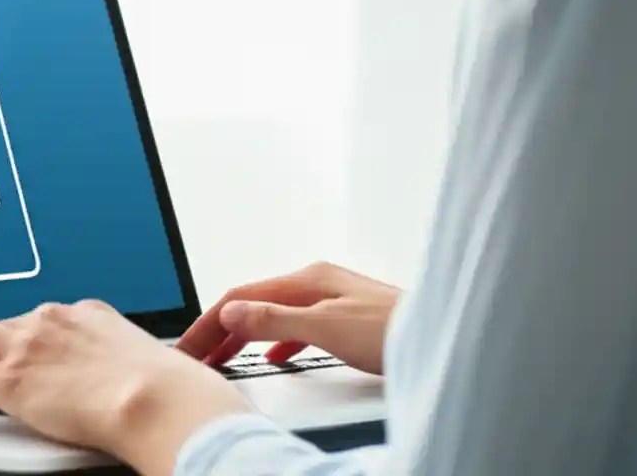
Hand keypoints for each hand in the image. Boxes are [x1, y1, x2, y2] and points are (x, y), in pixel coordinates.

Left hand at [0, 300, 250, 475]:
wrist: (157, 399)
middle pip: (8, 323)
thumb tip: (165, 388)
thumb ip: (143, 371)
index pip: (50, 318)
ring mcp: (28, 345)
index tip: (34, 355)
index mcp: (92, 315)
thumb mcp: (157, 367)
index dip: (35, 339)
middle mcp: (55, 320)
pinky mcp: (7, 377)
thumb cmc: (171, 391)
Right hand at [176, 262, 399, 374]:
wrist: (446, 338)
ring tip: (224, 357)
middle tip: (196, 354)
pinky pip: (296, 328)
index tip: (190, 344)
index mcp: (308, 279)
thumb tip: (232, 312)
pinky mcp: (348, 322)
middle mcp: (318, 284)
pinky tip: (277, 355)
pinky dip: (276, 341)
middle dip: (221, 330)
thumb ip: (274, 319)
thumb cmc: (395, 330)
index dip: (210, 322)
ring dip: (245, 336)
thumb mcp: (325, 326)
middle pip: (254, 304)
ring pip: (273, 317)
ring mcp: (333, 301)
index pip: (241, 296)